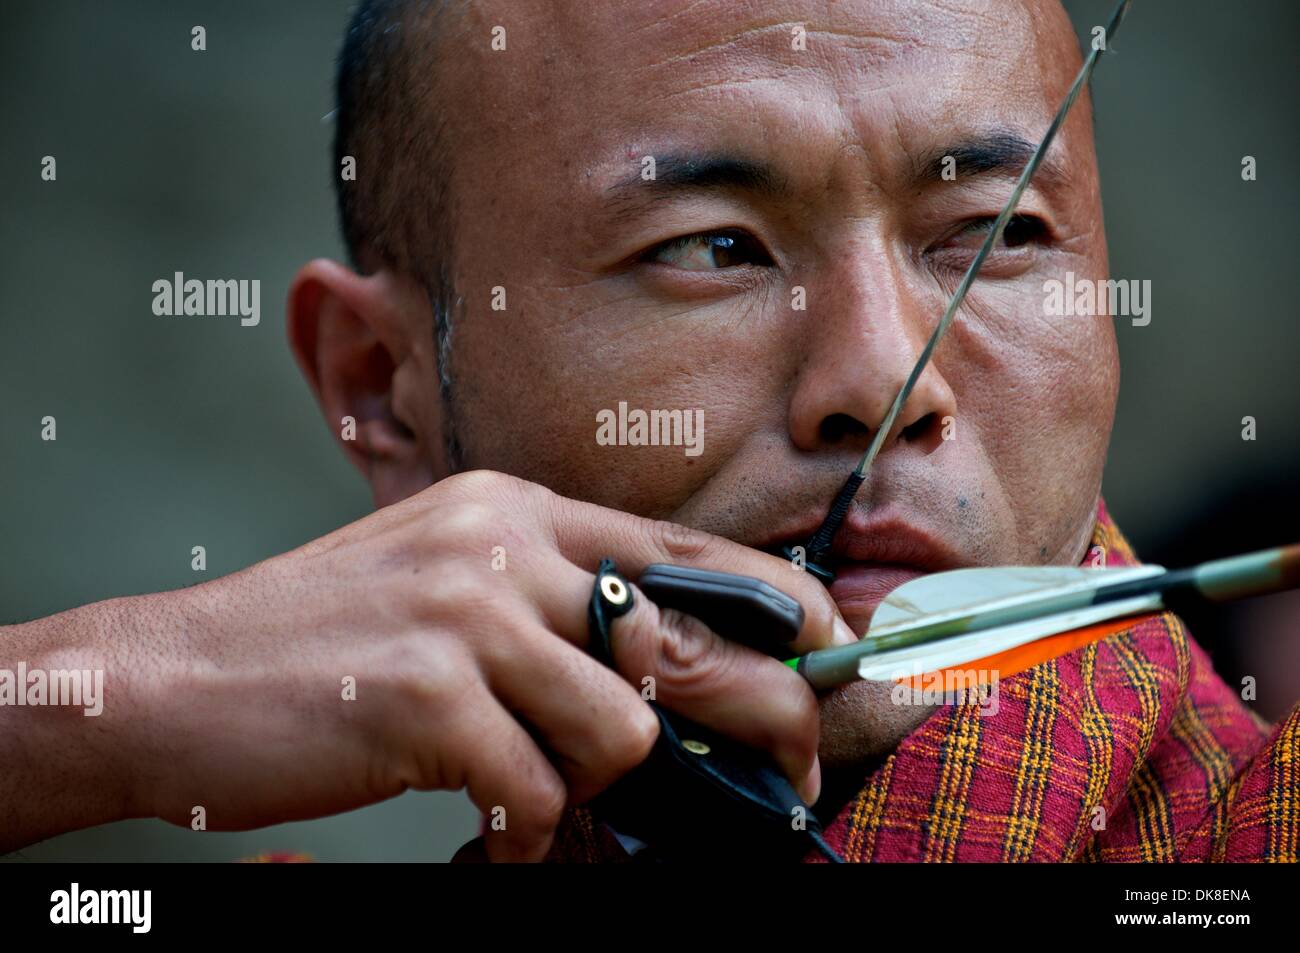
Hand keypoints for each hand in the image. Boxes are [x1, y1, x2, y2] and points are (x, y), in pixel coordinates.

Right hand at [9, 470, 853, 859]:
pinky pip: (536, 790)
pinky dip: (517, 822)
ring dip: (581, 781)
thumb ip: (550, 608)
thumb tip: (657, 675)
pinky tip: (470, 806)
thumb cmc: (325, 642)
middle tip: (784, 776)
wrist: (173, 677)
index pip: (679, 549)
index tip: (832, 649)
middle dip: (754, 718)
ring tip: (519, 779)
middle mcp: (501, 546)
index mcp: (514, 511)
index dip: (776, 603)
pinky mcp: (430, 696)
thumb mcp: (445, 584)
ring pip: (617, 731)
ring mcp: (466, 616)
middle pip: (678, 641)